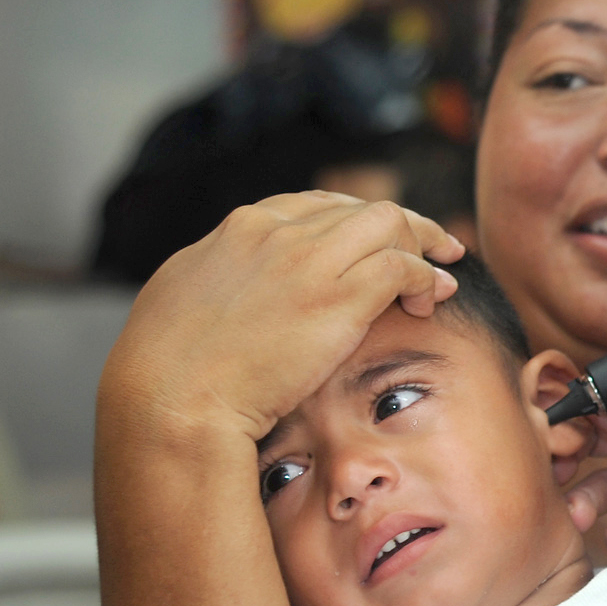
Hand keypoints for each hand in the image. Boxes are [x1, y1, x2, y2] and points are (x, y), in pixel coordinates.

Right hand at [98, 192, 463, 442]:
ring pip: (390, 224)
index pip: (314, 205)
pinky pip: (403, 267)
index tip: (375, 243)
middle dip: (402, 227)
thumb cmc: (166, 371)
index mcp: (239, 229)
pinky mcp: (339, 296)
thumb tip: (234, 283)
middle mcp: (278, 231)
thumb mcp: (184, 299)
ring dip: (422, 246)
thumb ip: (222, 278)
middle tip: (432, 249)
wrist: (172, 400)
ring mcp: (309, 260)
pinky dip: (426, 278)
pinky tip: (431, 300)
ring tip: (441, 274)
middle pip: (359, 209)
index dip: (354, 221)